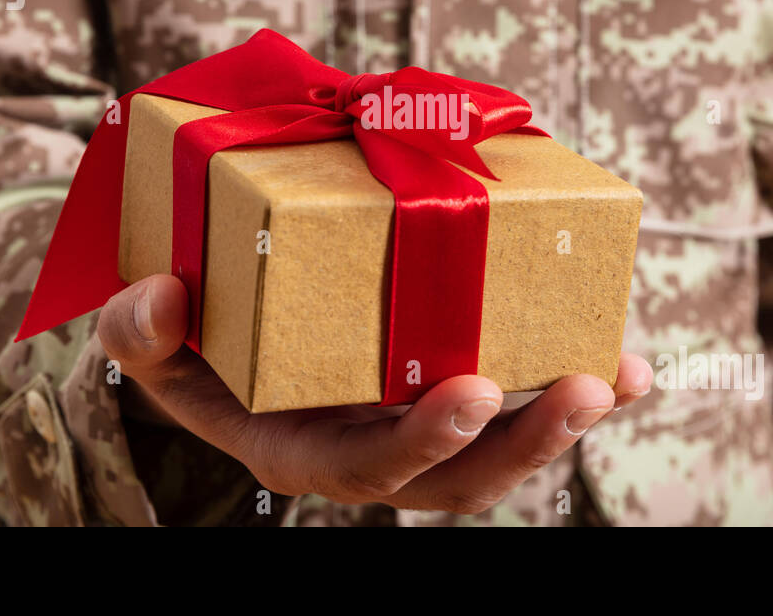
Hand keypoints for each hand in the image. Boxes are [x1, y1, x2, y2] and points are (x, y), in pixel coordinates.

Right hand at [97, 274, 652, 513]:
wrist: (222, 346)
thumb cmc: (192, 345)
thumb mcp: (150, 343)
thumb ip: (142, 329)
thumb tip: (162, 296)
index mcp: (303, 448)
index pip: (371, 468)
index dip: (424, 441)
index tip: (471, 391)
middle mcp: (370, 452)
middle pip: (461, 476)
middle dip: (528, 441)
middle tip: (586, 389)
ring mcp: (414, 424)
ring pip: (501, 449)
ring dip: (567, 419)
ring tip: (627, 374)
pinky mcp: (446, 387)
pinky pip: (518, 402)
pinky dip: (573, 385)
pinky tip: (629, 360)